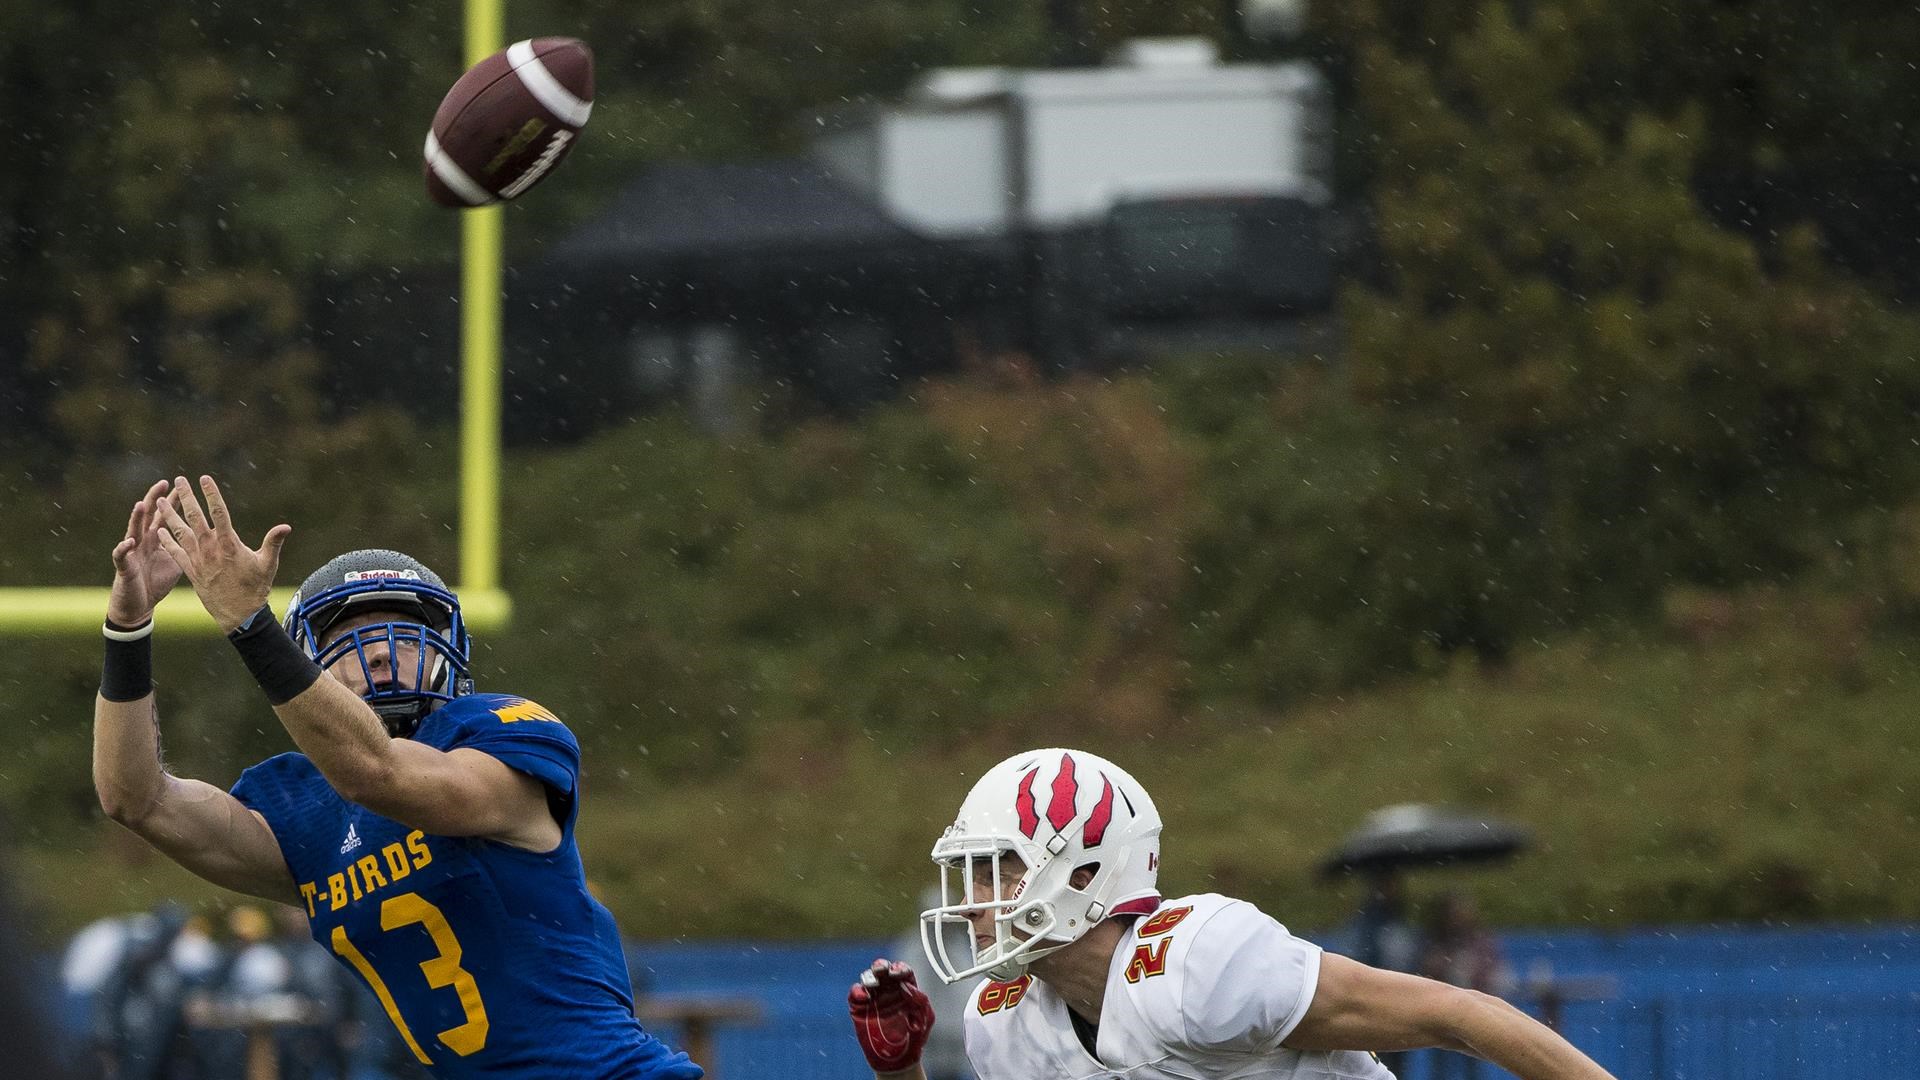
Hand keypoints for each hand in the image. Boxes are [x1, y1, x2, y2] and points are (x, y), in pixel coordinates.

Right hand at [108, 480, 183, 625]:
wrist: (139, 606)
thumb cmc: (157, 582)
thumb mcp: (178, 563)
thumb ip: (190, 549)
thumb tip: (213, 540)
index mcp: (157, 539)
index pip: (166, 515)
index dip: (172, 501)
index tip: (182, 485)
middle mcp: (143, 541)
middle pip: (149, 516)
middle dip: (155, 499)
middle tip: (163, 483)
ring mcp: (132, 552)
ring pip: (132, 531)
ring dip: (136, 518)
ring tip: (141, 505)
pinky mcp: (124, 567)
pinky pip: (121, 556)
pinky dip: (124, 548)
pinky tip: (129, 541)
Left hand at [154, 475, 291, 632]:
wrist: (239, 615)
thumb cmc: (256, 588)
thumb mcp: (268, 564)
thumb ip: (274, 543)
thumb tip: (286, 527)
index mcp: (229, 544)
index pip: (218, 513)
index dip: (211, 494)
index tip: (205, 478)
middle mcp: (210, 549)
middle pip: (195, 517)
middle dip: (186, 497)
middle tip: (179, 480)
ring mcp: (198, 560)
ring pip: (180, 532)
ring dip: (170, 515)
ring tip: (161, 501)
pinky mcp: (191, 571)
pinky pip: (175, 553)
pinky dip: (166, 541)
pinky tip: (159, 531)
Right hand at [848, 958, 933, 1074]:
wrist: (900, 1059)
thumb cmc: (915, 1036)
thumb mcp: (923, 1015)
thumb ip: (918, 998)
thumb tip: (906, 985)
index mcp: (905, 987)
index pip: (901, 970)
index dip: (899, 968)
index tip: (899, 973)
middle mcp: (888, 989)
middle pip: (882, 969)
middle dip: (881, 965)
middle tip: (882, 969)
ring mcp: (874, 998)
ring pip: (867, 977)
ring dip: (869, 976)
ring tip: (873, 984)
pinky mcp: (860, 1008)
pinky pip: (855, 993)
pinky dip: (858, 991)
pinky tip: (865, 996)